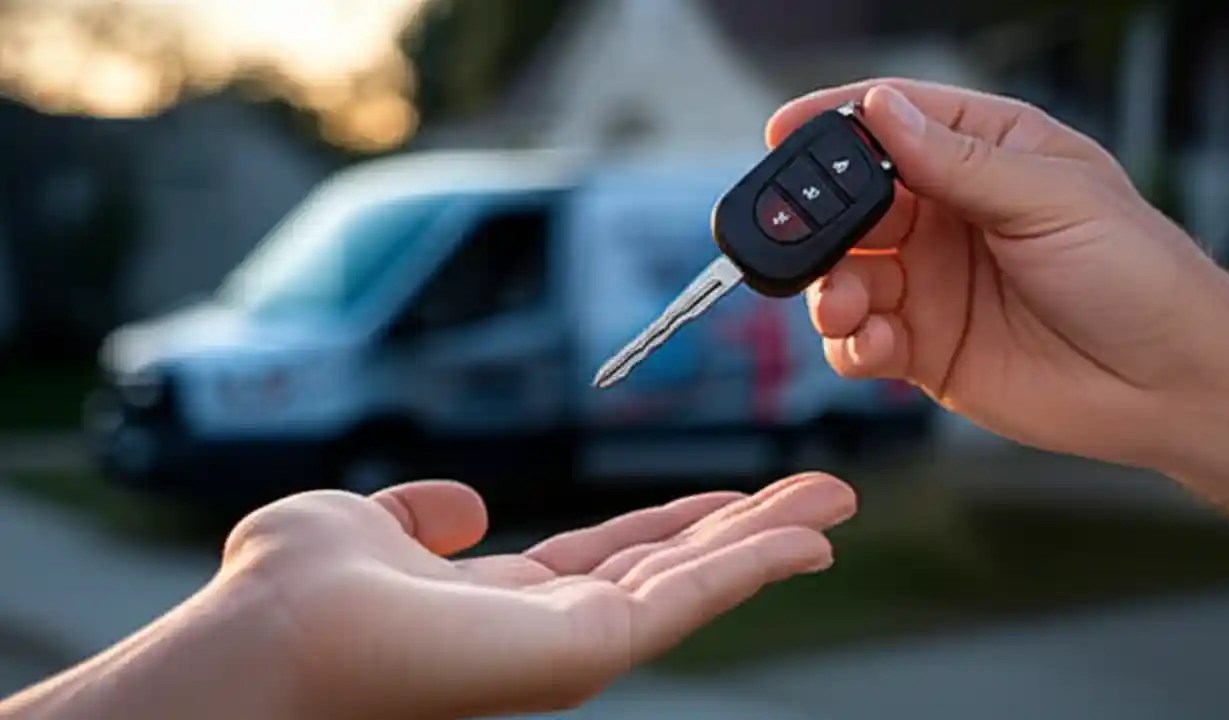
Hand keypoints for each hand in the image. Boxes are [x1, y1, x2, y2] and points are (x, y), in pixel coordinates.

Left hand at [218, 474, 855, 718]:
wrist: (273, 633)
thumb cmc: (292, 589)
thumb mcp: (366, 521)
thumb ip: (419, 512)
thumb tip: (468, 504)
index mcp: (503, 596)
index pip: (614, 556)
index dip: (678, 524)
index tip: (731, 500)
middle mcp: (549, 625)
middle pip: (675, 570)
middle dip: (750, 533)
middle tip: (821, 498)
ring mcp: (576, 642)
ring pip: (700, 584)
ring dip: (772, 541)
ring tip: (835, 504)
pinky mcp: (593, 648)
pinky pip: (695, 599)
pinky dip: (757, 563)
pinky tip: (807, 537)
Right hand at [767, 78, 1228, 469]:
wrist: (1165, 385)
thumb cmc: (1136, 276)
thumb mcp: (1051, 197)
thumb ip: (958, 161)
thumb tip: (883, 111)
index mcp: (985, 157)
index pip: (895, 122)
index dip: (836, 122)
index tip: (784, 129)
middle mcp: (948, 218)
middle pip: (852, 205)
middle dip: (819, 224)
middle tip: (807, 243)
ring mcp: (930, 284)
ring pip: (844, 276)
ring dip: (830, 291)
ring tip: (848, 307)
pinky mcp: (922, 348)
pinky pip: (859, 340)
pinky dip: (849, 344)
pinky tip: (873, 347)